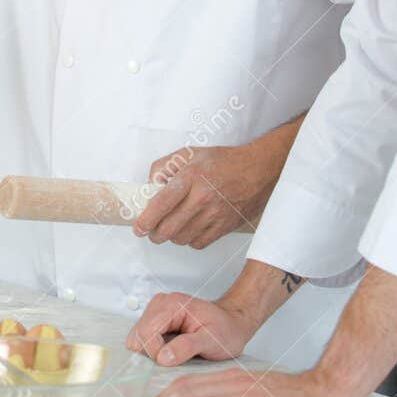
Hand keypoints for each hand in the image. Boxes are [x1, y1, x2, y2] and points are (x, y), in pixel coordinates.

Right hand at [125, 291, 257, 365]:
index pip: (147, 332)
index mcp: (172, 304)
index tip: (170, 364)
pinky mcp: (154, 322)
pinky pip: (142, 341)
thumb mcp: (212, 340)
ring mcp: (155, 313)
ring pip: (137, 339)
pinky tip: (170, 354)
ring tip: (174, 357)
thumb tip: (163, 357)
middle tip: (173, 361)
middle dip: (151, 354)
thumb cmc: (226, 330)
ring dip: (151, 353)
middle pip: (138, 336)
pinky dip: (152, 352)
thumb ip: (188, 347)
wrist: (232, 325)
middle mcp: (160, 304)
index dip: (155, 353)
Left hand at [132, 142, 275, 246]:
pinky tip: (189, 229)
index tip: (138, 227)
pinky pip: (198, 243)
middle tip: (150, 231)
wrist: (258, 170)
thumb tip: (149, 186)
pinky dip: (189, 240)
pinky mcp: (224, 227)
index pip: (161, 204)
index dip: (145, 220)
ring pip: (182, 238)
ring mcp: (215, 215)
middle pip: (169, 228)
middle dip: (154, 234)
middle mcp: (202, 198)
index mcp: (191, 177)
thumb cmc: (223, 162)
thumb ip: (163, 167)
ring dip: (171, 237)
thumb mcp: (189, 154)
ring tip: (170, 227)